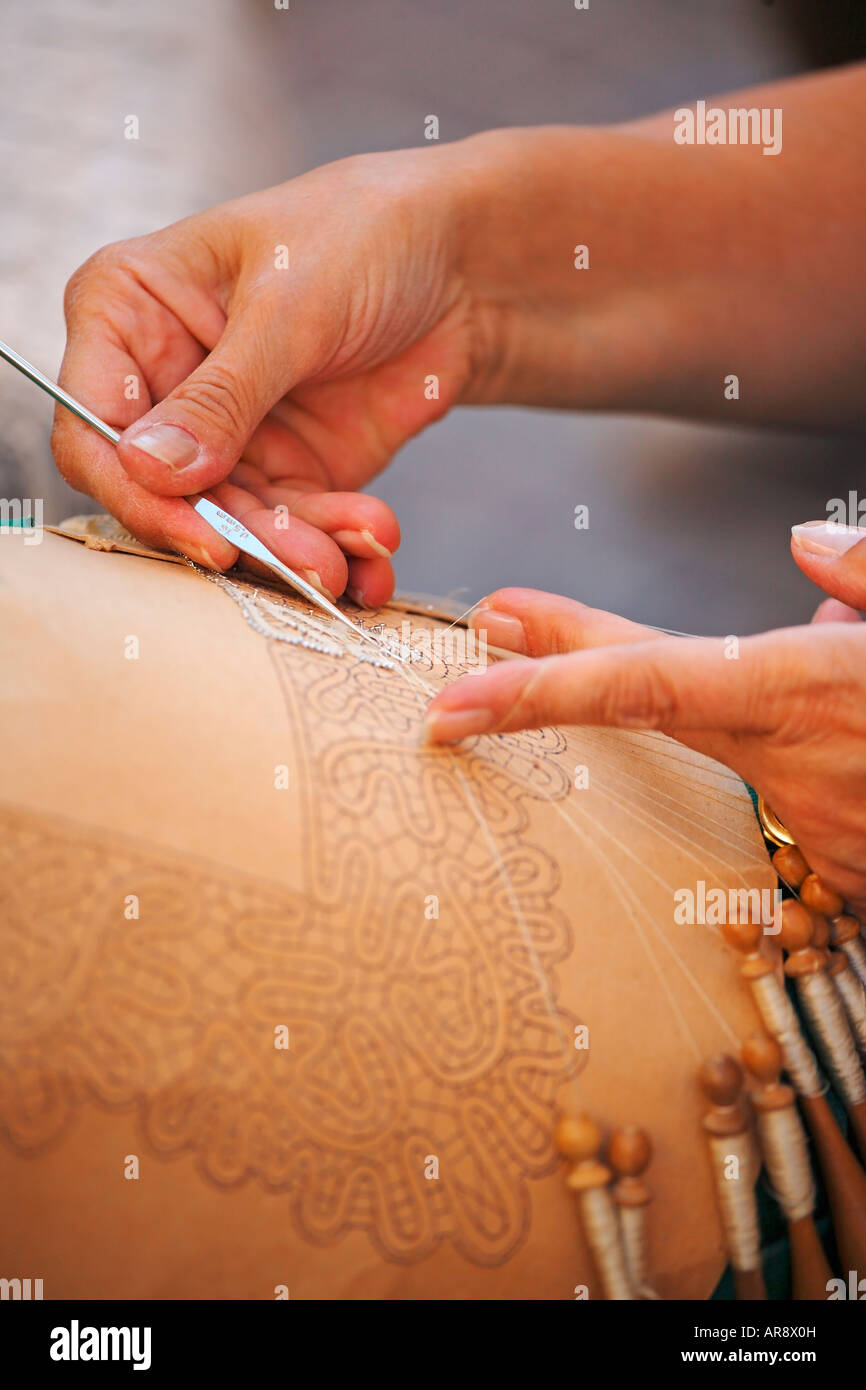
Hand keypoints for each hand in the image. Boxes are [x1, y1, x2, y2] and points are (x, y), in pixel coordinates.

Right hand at [52, 148, 478, 603]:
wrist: (465, 260)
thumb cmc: (364, 234)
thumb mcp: (288, 305)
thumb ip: (221, 394)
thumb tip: (150, 468)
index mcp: (129, 310)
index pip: (93, 421)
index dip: (136, 489)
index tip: (203, 532)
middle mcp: (166, 380)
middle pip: (164, 491)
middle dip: (237, 535)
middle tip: (301, 564)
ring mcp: (228, 432)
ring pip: (235, 521)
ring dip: (293, 551)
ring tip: (345, 564)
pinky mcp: (290, 468)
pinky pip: (296, 528)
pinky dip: (336, 549)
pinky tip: (374, 558)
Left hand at [424, 557, 865, 913]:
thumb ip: (865, 573)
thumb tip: (802, 542)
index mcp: (803, 692)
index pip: (643, 688)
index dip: (538, 691)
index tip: (454, 704)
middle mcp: (793, 766)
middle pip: (651, 708)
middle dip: (564, 671)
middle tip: (494, 625)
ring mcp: (815, 830)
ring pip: (742, 747)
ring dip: (764, 708)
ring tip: (848, 691)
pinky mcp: (842, 871)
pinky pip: (798, 794)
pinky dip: (813, 759)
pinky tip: (860, 746)